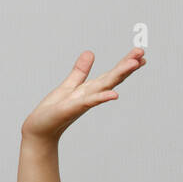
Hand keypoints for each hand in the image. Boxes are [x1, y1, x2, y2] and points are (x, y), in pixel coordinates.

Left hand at [22, 48, 145, 140]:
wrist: (40, 128)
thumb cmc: (54, 109)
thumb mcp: (69, 85)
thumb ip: (80, 71)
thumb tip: (90, 52)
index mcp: (90, 89)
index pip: (111, 74)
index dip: (125, 64)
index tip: (140, 54)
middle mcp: (90, 95)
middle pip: (112, 78)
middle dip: (127, 66)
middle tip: (142, 54)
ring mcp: (83, 102)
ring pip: (105, 87)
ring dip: (119, 76)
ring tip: (134, 64)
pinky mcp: (72, 108)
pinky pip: (89, 101)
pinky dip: (101, 98)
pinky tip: (114, 95)